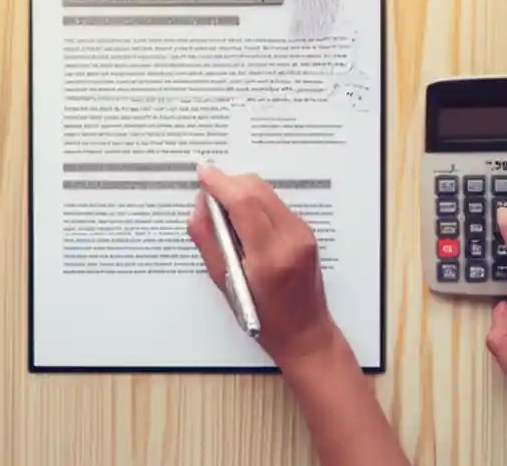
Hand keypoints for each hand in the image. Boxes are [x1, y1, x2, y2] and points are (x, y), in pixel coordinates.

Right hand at [186, 163, 339, 366]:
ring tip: (224, 212)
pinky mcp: (307, 232)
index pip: (243, 203)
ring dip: (243, 192)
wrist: (305, 332)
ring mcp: (303, 234)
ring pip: (268, 193)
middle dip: (230, 183)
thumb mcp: (226, 284)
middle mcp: (291, 239)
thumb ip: (209, 242)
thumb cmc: (264, 319)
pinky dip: (257, 204)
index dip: (220, 183)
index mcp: (269, 256)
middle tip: (209, 193)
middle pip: (257, 190)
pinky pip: (277, 205)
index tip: (203, 174)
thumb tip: (200, 208)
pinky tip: (244, 222)